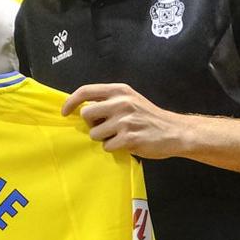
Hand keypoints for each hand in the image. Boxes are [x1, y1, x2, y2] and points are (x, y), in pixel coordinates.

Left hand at [61, 83, 191, 157]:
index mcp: (120, 90)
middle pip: (86, 114)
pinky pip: (107, 146)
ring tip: (119, 136)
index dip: (71, 102)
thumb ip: (109, 101)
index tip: (65, 112)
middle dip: (91, 124)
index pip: (86, 91)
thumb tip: (81, 108)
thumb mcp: (130, 100)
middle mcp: (121, 102)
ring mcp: (125, 120)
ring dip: (103, 138)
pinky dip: (113, 148)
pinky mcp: (129, 138)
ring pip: (95, 134)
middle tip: (105, 128)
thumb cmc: (148, 117)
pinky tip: (126, 143)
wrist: (174, 131)